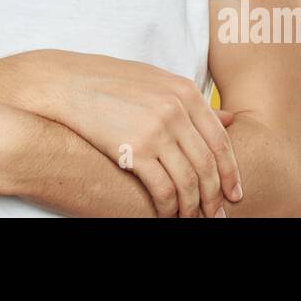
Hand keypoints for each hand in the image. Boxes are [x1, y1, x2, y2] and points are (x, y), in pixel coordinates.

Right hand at [30, 50, 242, 217]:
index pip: (220, 140)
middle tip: (217, 215)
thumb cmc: (109, 82)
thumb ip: (192, 102)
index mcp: (184, 91)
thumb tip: (231, 118)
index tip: (234, 192)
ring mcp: (156, 130)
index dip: (231, 172)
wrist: (66, 83)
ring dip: (193, 207)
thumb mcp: (156, 81)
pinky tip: (166, 214)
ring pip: (189, 181)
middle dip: (215, 196)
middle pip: (208, 165)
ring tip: (192, 218)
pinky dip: (169, 207)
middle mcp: (175, 110)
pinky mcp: (135, 150)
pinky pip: (163, 189)